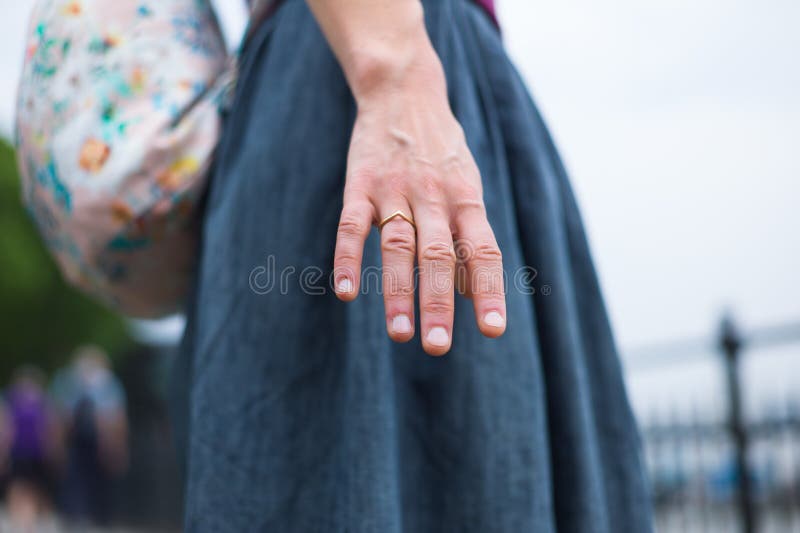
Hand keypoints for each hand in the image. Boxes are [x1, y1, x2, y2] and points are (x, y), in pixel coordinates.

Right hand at [332, 52, 505, 355]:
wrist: (404, 91)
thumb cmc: (442, 150)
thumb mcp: (466, 183)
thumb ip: (467, 233)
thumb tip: (470, 291)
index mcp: (466, 199)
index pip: (482, 251)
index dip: (487, 291)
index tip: (492, 331)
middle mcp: (434, 196)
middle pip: (438, 256)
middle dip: (437, 303)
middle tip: (436, 346)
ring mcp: (395, 189)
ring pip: (397, 246)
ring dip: (397, 291)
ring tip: (400, 333)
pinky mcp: (360, 184)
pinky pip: (352, 225)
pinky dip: (347, 258)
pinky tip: (346, 293)